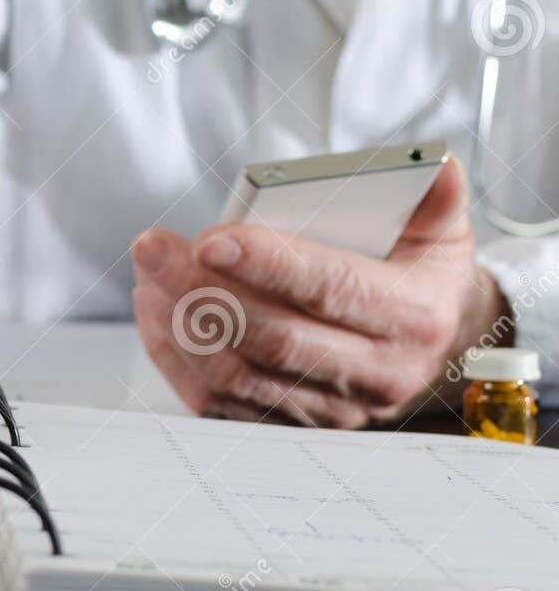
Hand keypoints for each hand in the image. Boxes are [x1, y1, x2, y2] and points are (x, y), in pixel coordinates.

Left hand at [133, 156, 507, 427]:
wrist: (430, 344)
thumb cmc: (419, 273)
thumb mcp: (440, 229)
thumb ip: (433, 197)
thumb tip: (433, 166)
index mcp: (415, 316)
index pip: (334, 290)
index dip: (269, 265)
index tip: (211, 238)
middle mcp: (377, 373)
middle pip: (275, 339)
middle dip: (203, 291)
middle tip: (154, 248)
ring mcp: (330, 409)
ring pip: (238, 375)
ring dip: (180, 323)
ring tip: (150, 271)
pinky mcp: (289, 424)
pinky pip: (219, 401)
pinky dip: (176, 356)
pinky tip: (155, 309)